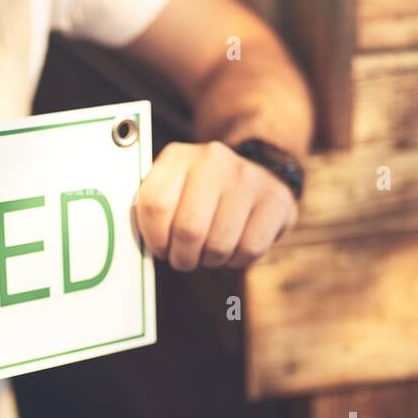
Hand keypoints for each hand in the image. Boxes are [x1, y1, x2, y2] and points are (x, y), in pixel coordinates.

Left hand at [135, 140, 298, 270]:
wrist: (260, 168)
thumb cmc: (204, 191)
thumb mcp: (174, 186)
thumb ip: (153, 211)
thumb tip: (141, 247)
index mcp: (178, 156)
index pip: (155, 205)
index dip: (154, 238)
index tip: (160, 247)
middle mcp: (213, 160)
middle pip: (188, 230)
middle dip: (182, 257)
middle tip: (184, 259)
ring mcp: (247, 177)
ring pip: (218, 245)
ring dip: (210, 260)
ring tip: (210, 251)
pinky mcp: (276, 199)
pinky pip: (249, 249)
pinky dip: (236, 260)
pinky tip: (234, 248)